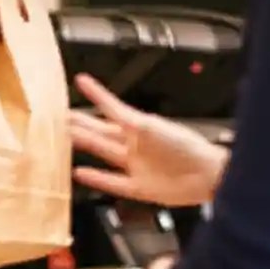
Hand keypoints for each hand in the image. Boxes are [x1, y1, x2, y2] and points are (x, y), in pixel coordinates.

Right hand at [69, 74, 227, 207]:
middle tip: (60, 116)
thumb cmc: (187, 146)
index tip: (81, 81)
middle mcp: (134, 144)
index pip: (110, 109)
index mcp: (139, 126)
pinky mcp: (138, 187)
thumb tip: (109, 104)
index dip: (96, 95)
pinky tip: (79, 173)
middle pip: (101, 131)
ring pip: (103, 152)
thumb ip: (127, 119)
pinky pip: (112, 181)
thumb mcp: (152, 127)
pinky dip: (96, 177)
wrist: (209, 175)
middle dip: (81, 123)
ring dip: (84, 145)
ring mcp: (135, 165)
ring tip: (64, 137)